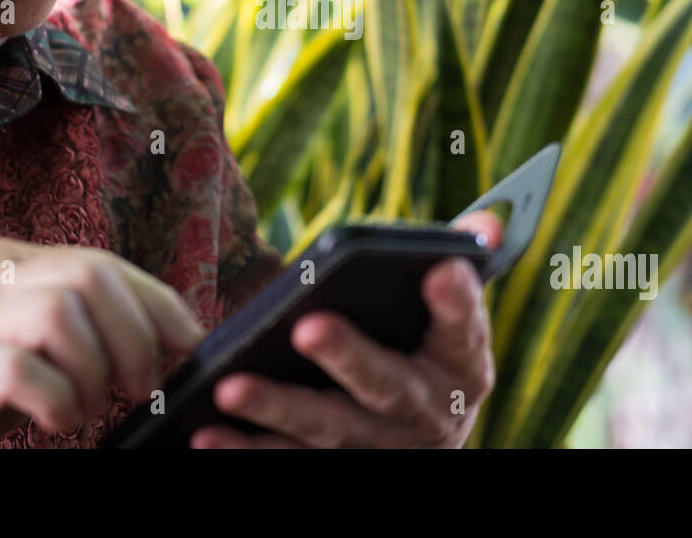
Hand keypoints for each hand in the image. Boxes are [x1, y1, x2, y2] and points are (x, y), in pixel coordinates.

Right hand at [0, 237, 205, 446]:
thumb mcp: (26, 345)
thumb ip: (81, 326)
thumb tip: (170, 334)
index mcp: (6, 259)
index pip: (102, 262)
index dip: (156, 302)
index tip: (186, 343)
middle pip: (90, 278)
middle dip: (135, 335)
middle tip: (140, 386)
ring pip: (61, 314)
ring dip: (95, 369)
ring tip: (90, 406)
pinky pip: (21, 369)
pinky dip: (57, 399)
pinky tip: (56, 421)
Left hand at [191, 210, 501, 447]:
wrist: (424, 442)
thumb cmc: (428, 353)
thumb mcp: (454, 317)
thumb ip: (463, 265)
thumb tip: (485, 223)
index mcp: (463, 365)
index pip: (465, 329)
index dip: (458, 303)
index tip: (444, 270)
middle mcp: (427, 412)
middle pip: (387, 385)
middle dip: (349, 356)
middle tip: (309, 325)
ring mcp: (379, 448)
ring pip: (329, 429)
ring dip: (279, 408)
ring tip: (230, 385)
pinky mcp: (337, 467)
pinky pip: (288, 462)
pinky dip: (247, 450)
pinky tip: (205, 431)